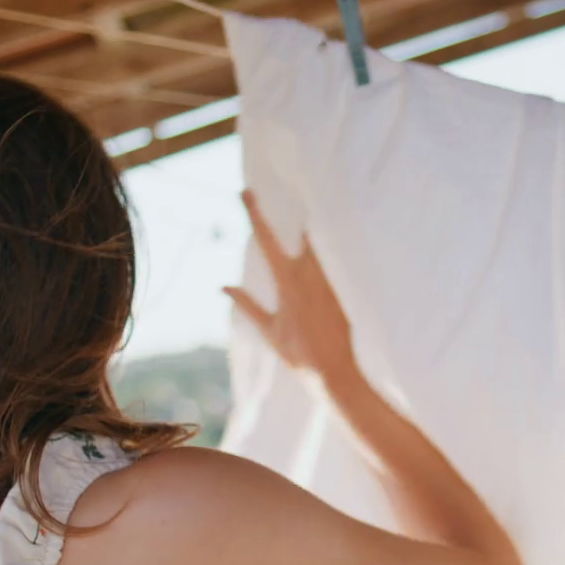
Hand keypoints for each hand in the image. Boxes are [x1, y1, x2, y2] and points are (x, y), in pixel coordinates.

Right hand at [225, 190, 359, 383]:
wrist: (337, 373)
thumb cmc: (299, 355)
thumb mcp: (268, 329)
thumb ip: (247, 304)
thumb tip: (222, 286)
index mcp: (288, 281)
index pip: (267, 239)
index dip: (255, 213)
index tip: (246, 191)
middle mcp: (310, 275)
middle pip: (299, 234)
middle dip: (289, 216)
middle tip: (281, 196)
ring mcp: (329, 281)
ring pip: (317, 247)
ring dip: (306, 233)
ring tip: (298, 217)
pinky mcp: (342, 290)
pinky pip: (329, 263)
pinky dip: (320, 253)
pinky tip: (317, 249)